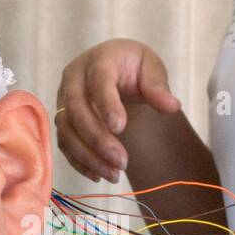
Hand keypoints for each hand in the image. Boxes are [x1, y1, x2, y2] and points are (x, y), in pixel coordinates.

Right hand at [55, 39, 181, 182]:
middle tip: (122, 162)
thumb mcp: (151, 68)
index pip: (99, 80)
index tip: (120, 128)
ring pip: (66, 130)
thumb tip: (172, 106)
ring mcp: (63, 99)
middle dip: (97, 139)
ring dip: (88, 156)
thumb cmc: (134, 68)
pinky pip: (64, 143)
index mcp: (99, 60)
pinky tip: (99, 175)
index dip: (106, 104)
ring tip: (114, 174)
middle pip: (76, 109)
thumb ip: (159, 87)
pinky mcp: (62, 119)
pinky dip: (79, 162)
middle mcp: (74, 78)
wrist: (115, 71)